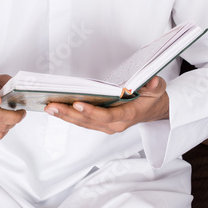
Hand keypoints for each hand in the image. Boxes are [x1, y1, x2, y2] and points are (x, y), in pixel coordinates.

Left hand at [45, 75, 168, 133]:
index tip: (77, 104)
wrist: (154, 111)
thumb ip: (155, 85)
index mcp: (127, 116)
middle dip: (69, 114)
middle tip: (52, 105)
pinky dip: (68, 116)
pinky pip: (82, 122)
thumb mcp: (158, 89)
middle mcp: (115, 125)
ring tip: (49, 107)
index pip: (107, 116)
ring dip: (64, 116)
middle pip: (88, 121)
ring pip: (82, 123)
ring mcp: (106, 126)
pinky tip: (56, 109)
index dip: (91, 111)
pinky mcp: (100, 124)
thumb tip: (153, 80)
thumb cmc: (153, 99)